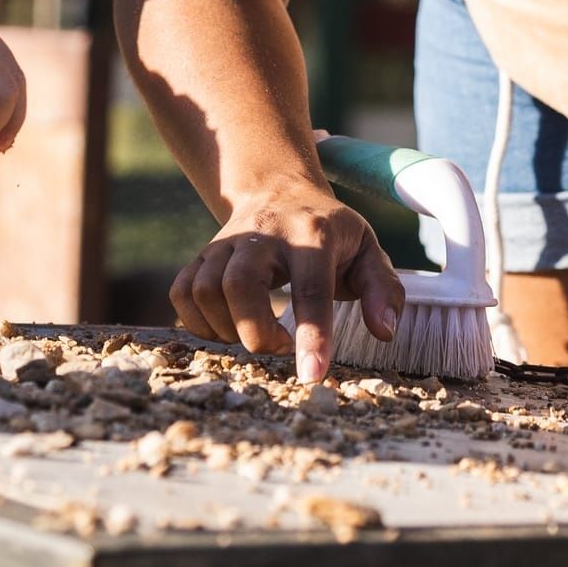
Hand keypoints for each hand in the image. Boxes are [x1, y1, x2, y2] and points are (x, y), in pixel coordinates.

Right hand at [171, 178, 404, 381]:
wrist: (280, 190)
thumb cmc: (330, 233)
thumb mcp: (367, 249)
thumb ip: (382, 289)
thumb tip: (384, 331)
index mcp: (313, 233)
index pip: (311, 289)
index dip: (312, 335)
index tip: (312, 376)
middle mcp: (263, 233)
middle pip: (239, 285)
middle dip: (255, 332)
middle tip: (279, 345)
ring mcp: (226, 242)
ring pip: (204, 290)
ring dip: (228, 330)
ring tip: (258, 332)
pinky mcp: (202, 254)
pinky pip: (182, 293)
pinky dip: (199, 323)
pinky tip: (228, 327)